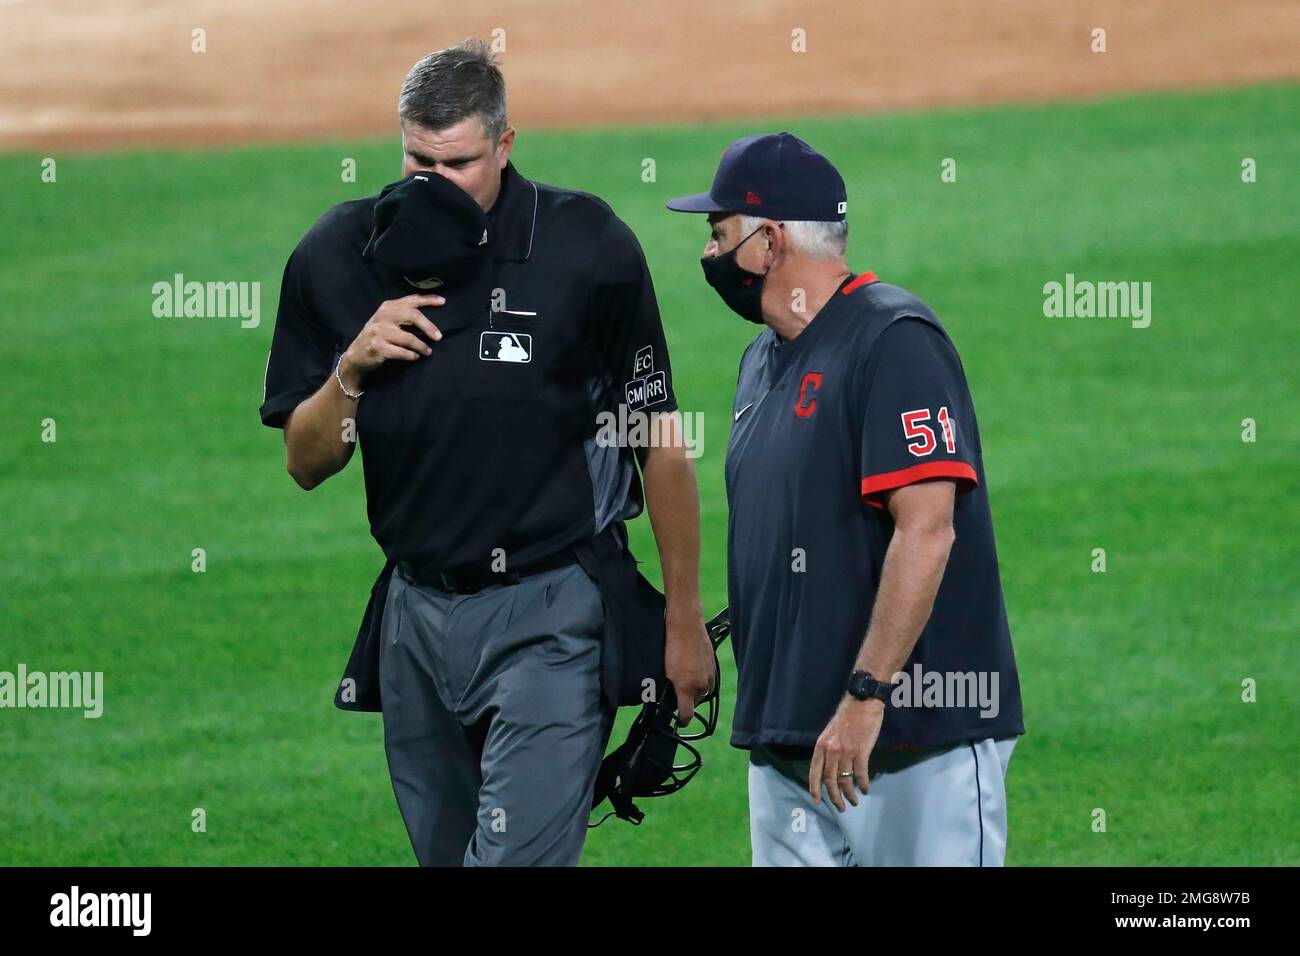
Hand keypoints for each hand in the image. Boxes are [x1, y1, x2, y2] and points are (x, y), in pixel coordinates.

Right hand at [340, 294, 445, 388]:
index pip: (411, 300)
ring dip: (421, 346)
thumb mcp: (387, 320)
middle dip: (429, 326)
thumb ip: (403, 312)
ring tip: (427, 351)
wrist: (356, 355)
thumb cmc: (377, 336)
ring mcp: (379, 331)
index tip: (443, 302)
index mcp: (387, 307)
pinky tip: (415, 357)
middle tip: (439, 337)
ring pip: (409, 338)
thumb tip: (428, 305)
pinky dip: (411, 355)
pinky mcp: (377, 347)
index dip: (428, 300)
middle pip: (412, 316)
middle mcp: (383, 316)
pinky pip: (401, 352)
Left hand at [664, 605, 714, 724]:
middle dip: (688, 699)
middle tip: (677, 690)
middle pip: (695, 702)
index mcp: (687, 689)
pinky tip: (692, 668)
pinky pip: (709, 680)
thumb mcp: (666, 671)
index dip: (682, 720)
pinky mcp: (714, 666)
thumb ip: (670, 688)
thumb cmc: (673, 647)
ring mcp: (710, 676)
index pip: (687, 715)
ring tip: (685, 676)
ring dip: (696, 689)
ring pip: (703, 691)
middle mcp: (701, 686)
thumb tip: (669, 698)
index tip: (680, 721)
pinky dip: (702, 678)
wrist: (686, 626)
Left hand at [809, 697, 883, 811]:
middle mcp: (831, 751)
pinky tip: (866, 789)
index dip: (815, 788)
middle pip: (830, 780)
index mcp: (821, 746)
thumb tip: (830, 768)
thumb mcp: (830, 733)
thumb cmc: (847, 716)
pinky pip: (861, 774)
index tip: (817, 801)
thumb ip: (828, 750)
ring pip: (845, 780)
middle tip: (840, 807)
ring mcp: (846, 752)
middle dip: (834, 797)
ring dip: (849, 794)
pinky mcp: (861, 751)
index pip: (815, 772)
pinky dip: (863, 784)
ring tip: (854, 801)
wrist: (862, 702)